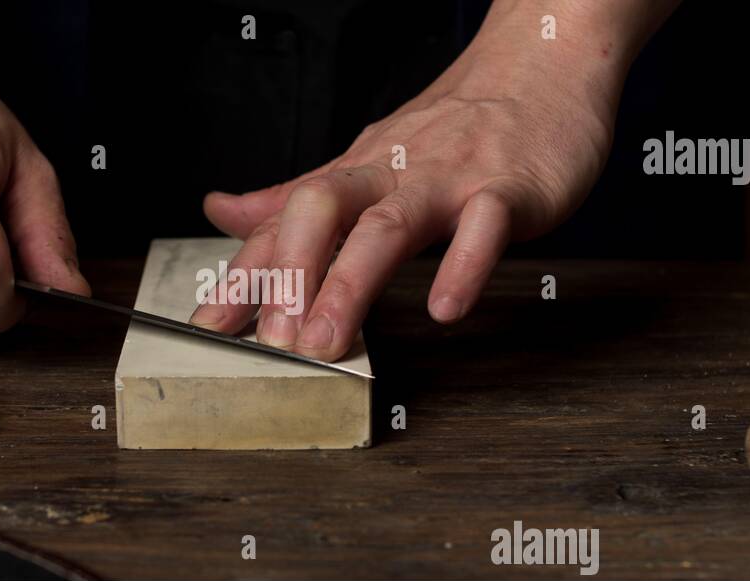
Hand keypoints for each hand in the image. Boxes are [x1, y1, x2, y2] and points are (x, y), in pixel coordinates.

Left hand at [192, 4, 648, 361]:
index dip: (244, 275)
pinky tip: (445, 308)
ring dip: (351, 284)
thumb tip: (220, 211)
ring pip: (389, 227)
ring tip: (326, 341)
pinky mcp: (508, 190)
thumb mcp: (363, 161)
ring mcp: (448, 181)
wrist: (541, 69)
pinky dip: (464, 267)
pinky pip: (484, 228)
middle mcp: (391, 175)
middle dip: (290, 275)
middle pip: (322, 211)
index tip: (208, 327)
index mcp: (354, 175)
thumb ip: (293, 197)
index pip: (283, 225)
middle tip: (273, 341)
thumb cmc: (454, 129)